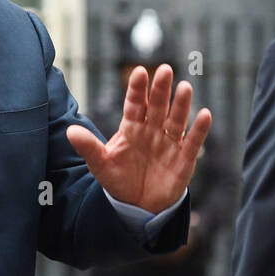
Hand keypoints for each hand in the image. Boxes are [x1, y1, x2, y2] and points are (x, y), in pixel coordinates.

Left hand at [67, 64, 210, 214]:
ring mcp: (169, 143)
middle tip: (165, 70)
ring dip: (181, 105)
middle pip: (157, 107)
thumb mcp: (100, 165)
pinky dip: (199, 129)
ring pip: (176, 120)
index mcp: (131, 128)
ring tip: (185, 87)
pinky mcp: (184, 159)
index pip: (134, 104)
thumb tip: (70, 131)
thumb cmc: (118, 179)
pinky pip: (192, 142)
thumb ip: (88, 147)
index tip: (139, 72)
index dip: (137, 89)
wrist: (137, 205)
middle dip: (160, 90)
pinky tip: (204, 114)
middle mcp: (152, 130)